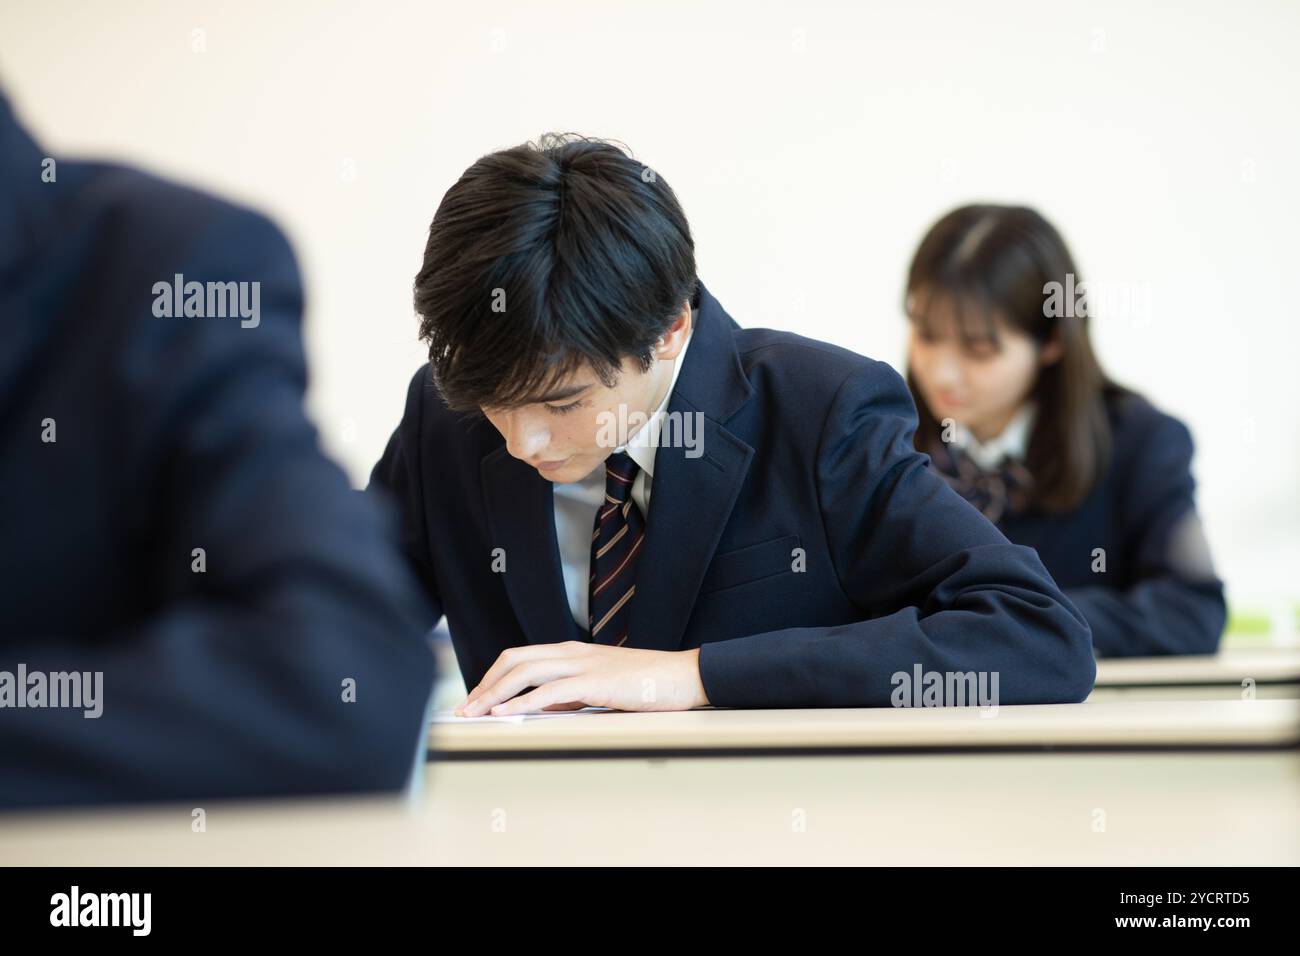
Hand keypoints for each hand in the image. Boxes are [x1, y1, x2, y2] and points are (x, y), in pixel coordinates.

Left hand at [455, 643, 708, 715]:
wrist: (683, 677)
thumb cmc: (647, 685)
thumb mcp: (601, 687)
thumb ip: (571, 693)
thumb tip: (542, 708)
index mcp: (572, 652)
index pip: (519, 658)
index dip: (492, 678)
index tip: (476, 700)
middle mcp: (572, 652)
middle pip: (513, 660)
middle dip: (485, 685)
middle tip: (466, 710)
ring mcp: (583, 664)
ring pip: (524, 672)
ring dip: (494, 694)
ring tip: (475, 713)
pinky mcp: (595, 682)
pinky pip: (550, 691)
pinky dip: (522, 702)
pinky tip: (506, 713)